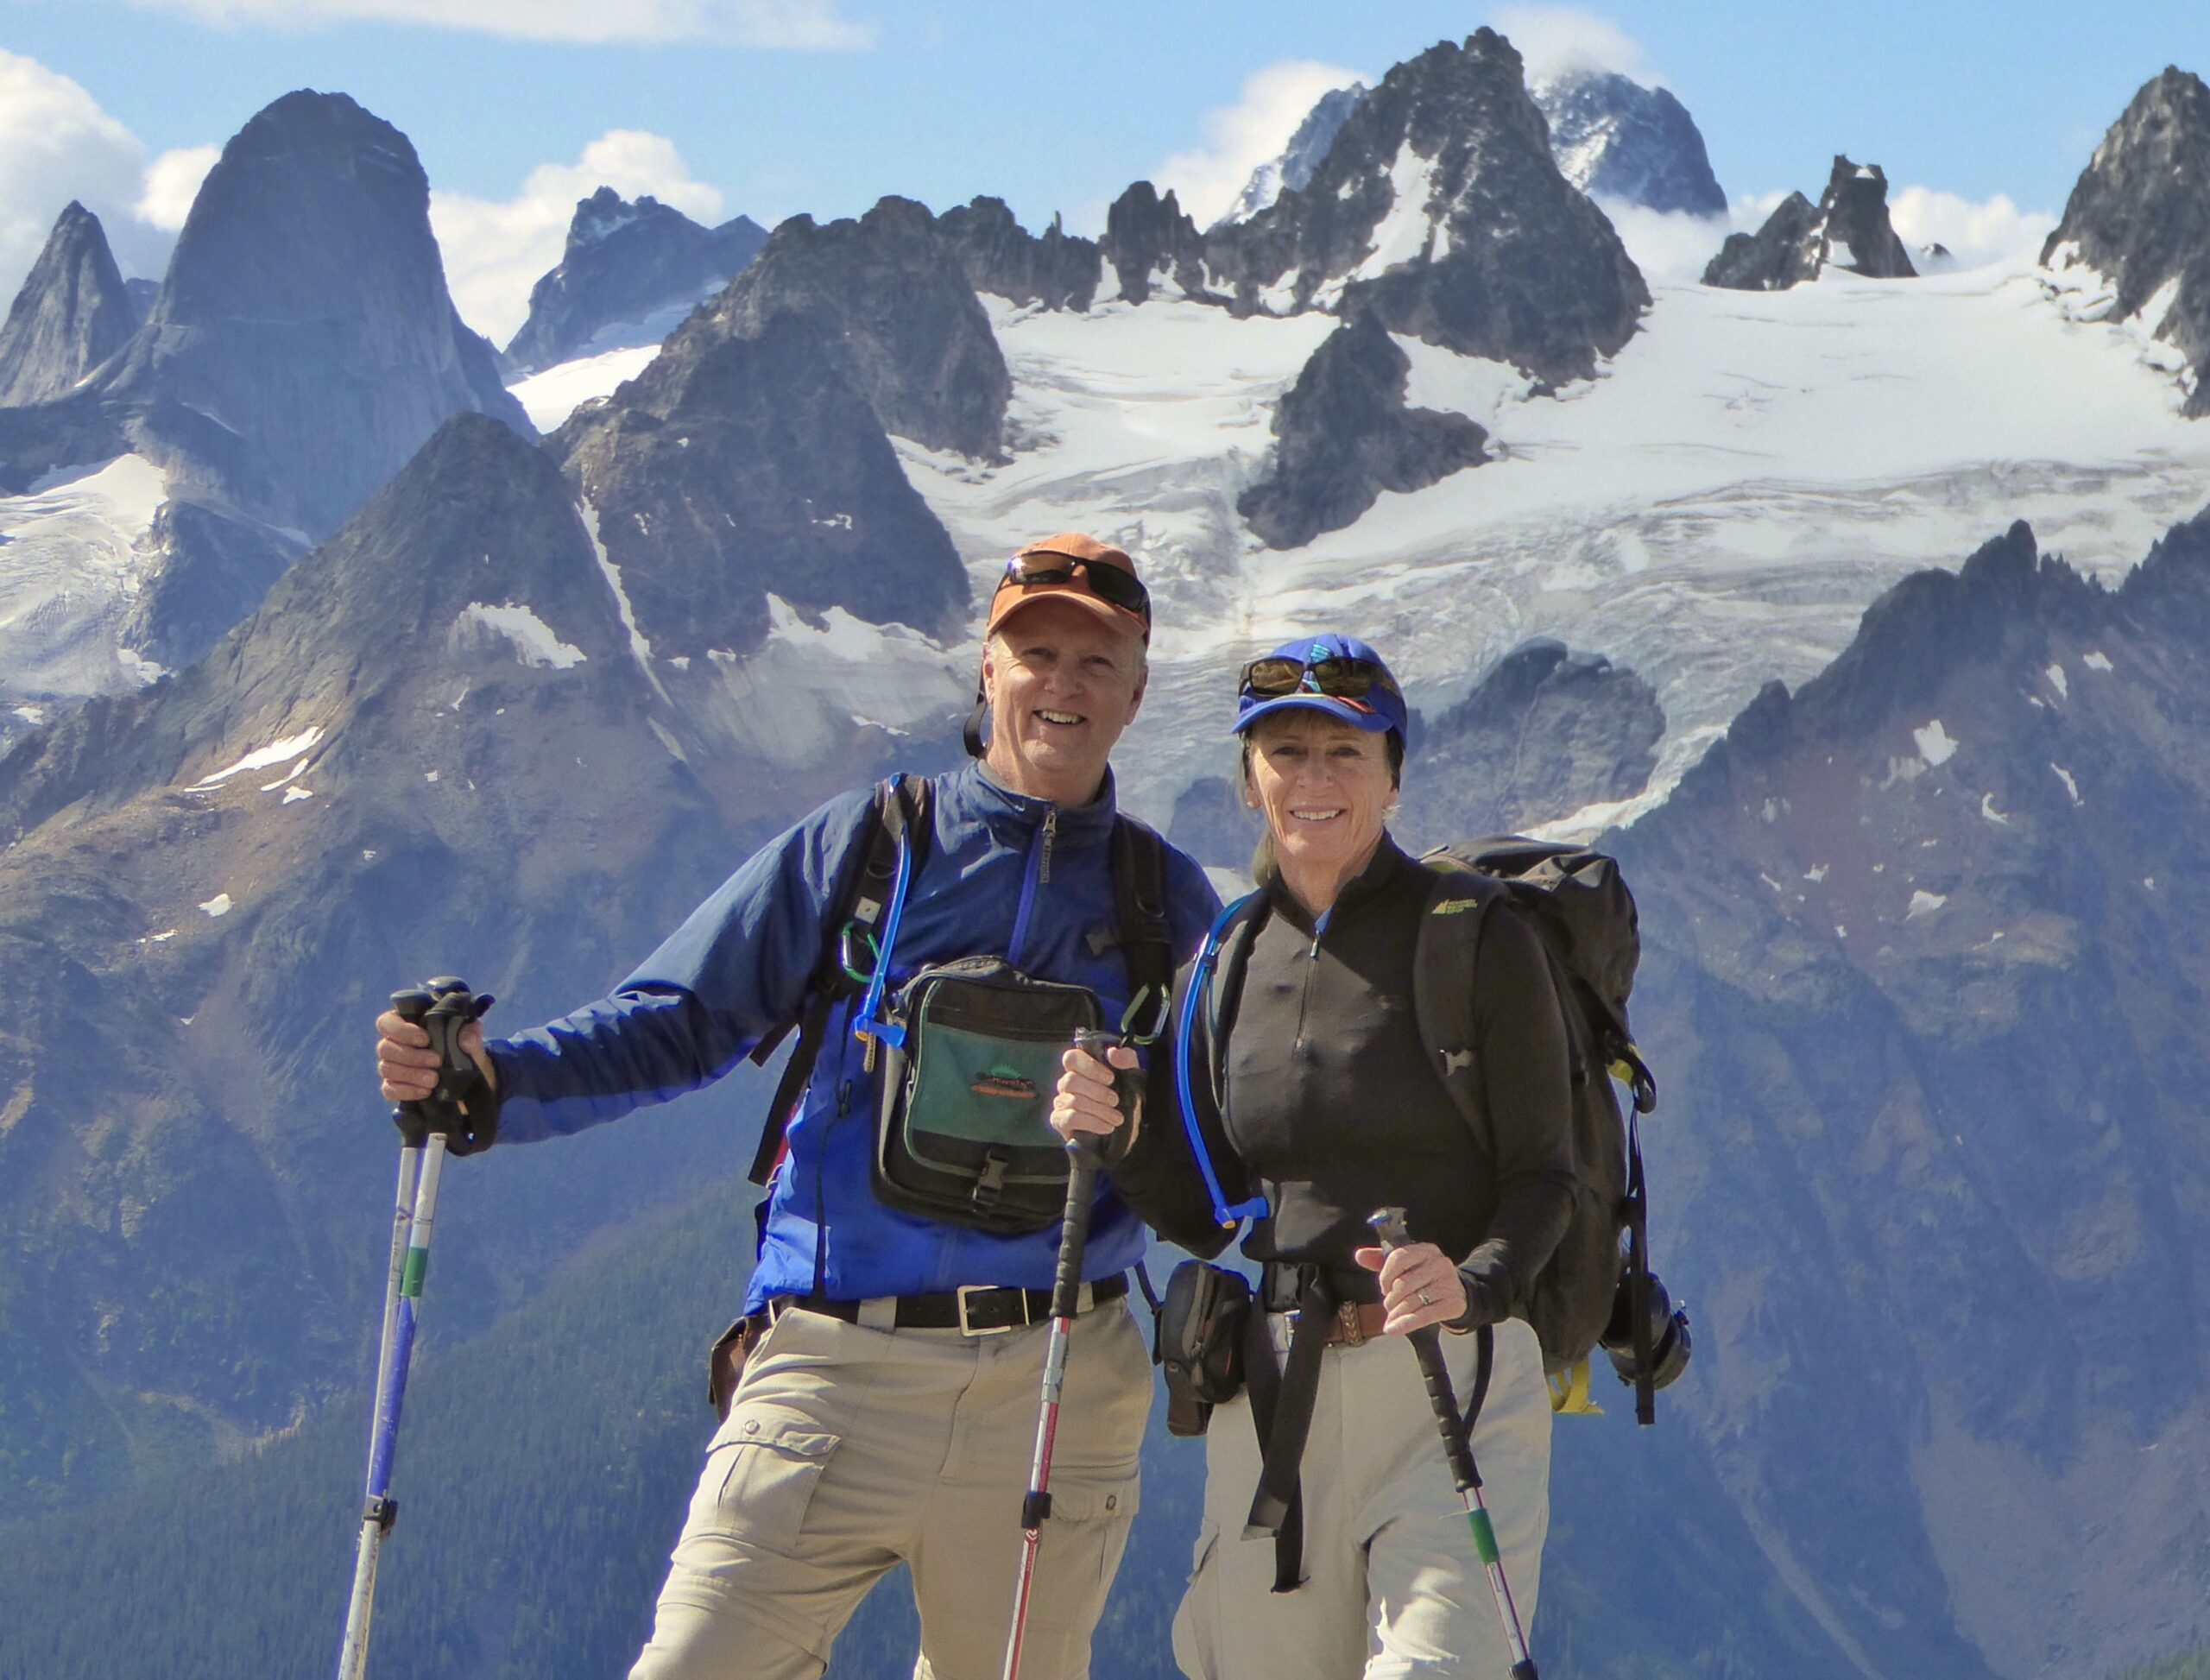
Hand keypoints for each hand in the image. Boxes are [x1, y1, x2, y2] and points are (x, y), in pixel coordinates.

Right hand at [376, 1008, 495, 1110]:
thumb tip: (466, 1037)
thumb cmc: (464, 1050)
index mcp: (407, 1024)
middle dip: (411, 1056)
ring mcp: (391, 1066)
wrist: (468, 1078)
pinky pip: (389, 1089)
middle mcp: (393, 1044)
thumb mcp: (471, 1041)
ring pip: (386, 1068)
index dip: (401, 1030)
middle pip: (384, 1048)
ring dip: (411, 1074)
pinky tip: (425, 1092)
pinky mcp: (394, 1086)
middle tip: (436, 1061)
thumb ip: (470, 1035)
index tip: (425, 1039)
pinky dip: (406, 1091)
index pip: (387, 1022)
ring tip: (434, 1080)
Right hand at [1051, 1044, 1139, 1148]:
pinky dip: (1091, 1122)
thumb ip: (1126, 1059)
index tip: (1110, 1078)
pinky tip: (1106, 1127)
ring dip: (1099, 1110)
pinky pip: (1070, 1118)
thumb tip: (1112, 1052)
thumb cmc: (1127, 1098)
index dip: (1089, 1066)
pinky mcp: (1059, 1121)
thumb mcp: (1133, 1075)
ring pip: (1073, 1101)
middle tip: (1115, 1101)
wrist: (1127, 1131)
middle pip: (1071, 1080)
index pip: (1071, 1058)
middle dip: (1097, 1092)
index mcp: (1081, 1068)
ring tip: (1117, 1118)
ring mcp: (1061, 1102)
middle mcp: (1067, 1083)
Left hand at [1352, 1240, 1465, 1336]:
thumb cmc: (1425, 1278)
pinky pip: (1425, 1315)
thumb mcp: (1405, 1266)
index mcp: (1425, 1250)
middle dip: (1391, 1299)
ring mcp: (1448, 1283)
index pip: (1398, 1257)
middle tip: (1388, 1307)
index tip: (1383, 1288)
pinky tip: (1393, 1330)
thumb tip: (1359, 1255)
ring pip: (1412, 1301)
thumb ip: (1381, 1260)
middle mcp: (1439, 1263)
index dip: (1385, 1275)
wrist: (1457, 1293)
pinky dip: (1406, 1324)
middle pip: (1404, 1283)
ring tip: (1391, 1320)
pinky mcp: (1454, 1303)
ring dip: (1396, 1314)